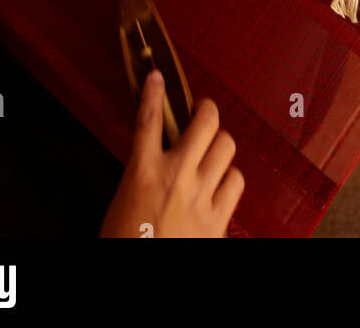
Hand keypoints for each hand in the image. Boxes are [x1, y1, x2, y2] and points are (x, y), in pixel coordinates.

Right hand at [101, 72, 243, 237]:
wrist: (141, 282)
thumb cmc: (126, 244)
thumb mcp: (122, 202)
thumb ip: (140, 174)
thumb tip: (152, 158)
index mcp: (142, 172)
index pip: (149, 118)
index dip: (154, 91)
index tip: (157, 77)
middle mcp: (175, 177)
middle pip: (205, 121)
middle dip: (206, 110)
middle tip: (201, 113)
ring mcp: (201, 197)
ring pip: (227, 147)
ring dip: (219, 147)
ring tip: (212, 152)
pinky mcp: (219, 220)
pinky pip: (237, 183)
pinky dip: (230, 180)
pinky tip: (221, 185)